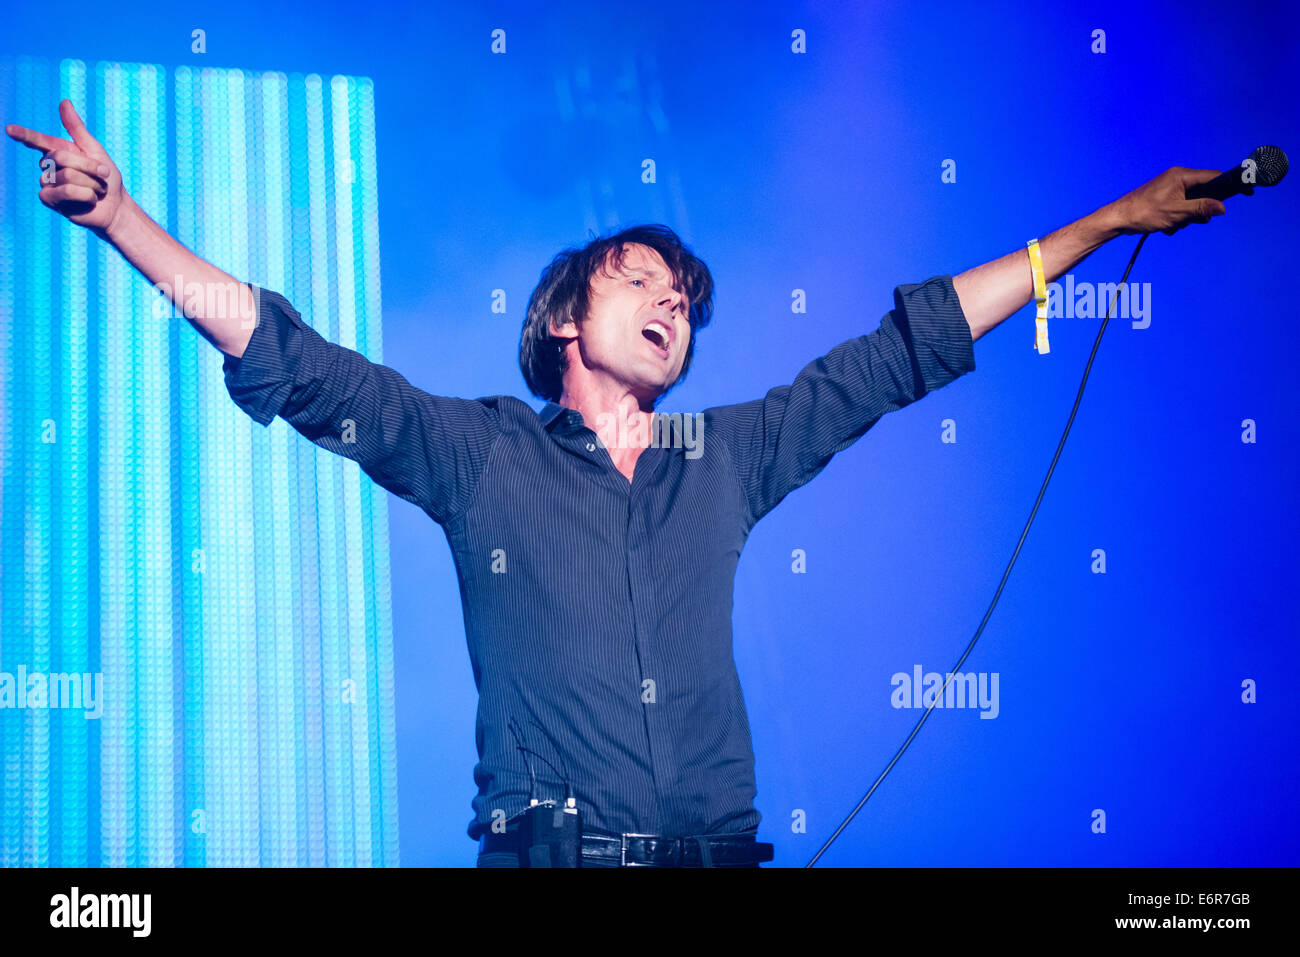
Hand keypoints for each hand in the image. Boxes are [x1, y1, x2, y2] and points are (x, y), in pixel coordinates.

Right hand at [5, 99, 127, 236]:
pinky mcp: (49, 200)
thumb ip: (76, 128)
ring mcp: (47, 184)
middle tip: (102, 175)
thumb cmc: (106, 178)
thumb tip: (64, 101)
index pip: (37, 140)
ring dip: (90, 182)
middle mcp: (48, 166)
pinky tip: (90, 200)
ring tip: (96, 190)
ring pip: (66, 175)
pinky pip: (66, 191)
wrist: (116, 205)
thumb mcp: (94, 149)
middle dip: (88, 166)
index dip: (24, 134)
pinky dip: (86, 195)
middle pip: (60, 157)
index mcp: (57, 151)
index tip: (9, 129)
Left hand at [1110, 166, 1226, 236]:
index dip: (1227, 187)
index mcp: (1181, 176)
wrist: (1119, 219)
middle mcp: (1177, 178)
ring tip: (1171, 223)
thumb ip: (1201, 208)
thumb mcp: (1177, 212)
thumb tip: (1222, 207)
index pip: (1213, 177)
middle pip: (1203, 193)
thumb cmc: (1143, 213)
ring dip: (1184, 218)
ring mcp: (1170, 189)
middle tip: (1189, 219)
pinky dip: (1175, 220)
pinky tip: (1163, 226)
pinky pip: (1179, 209)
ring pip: (1191, 204)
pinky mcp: (1164, 199)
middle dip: (1198, 210)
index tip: (1238, 195)